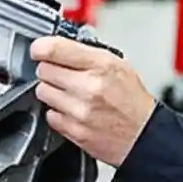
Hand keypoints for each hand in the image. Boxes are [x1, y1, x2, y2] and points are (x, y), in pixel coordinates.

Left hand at [31, 36, 157, 166]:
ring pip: (42, 92)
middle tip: (63, 75)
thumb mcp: (117, 65)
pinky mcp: (73, 130)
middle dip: (49, 70)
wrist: (143, 135)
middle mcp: (89, 87)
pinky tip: (72, 111)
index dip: (41, 48)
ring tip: (70, 94)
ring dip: (51, 91)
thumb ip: (86, 54)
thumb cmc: (131, 100)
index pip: (55, 49)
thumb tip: (58, 46)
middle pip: (43, 70)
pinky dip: (57, 112)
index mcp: (101, 65)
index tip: (38, 50)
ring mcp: (80, 110)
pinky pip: (49, 114)